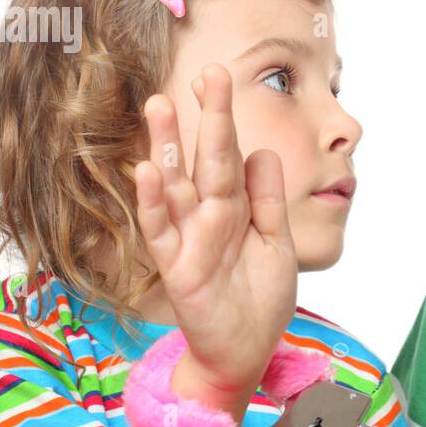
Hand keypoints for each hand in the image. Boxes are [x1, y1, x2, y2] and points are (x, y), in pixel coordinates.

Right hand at [133, 63, 297, 393]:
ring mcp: (189, 238)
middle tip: (207, 74)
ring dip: (166, 146)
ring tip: (159, 105)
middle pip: (204, 159)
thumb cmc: (259, 297)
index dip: (224, 118)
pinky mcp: (177, 267)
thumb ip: (269, 200)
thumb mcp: (277, 243)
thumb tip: (262, 152)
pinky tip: (147, 171)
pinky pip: (162, 230)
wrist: (245, 352)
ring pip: (175, 185)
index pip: (229, 153)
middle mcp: (209, 215)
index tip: (219, 77)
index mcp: (236, 207)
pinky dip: (154, 202)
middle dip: (205, 118)